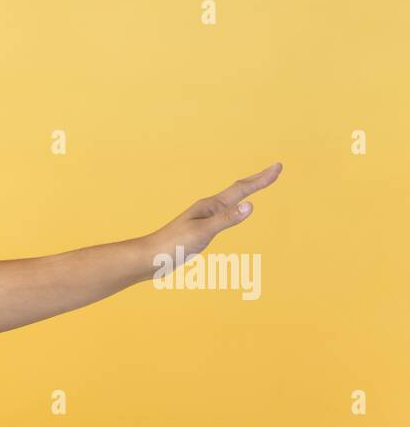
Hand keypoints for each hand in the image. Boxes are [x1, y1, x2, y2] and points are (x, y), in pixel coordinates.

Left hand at [152, 162, 282, 258]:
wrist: (148, 259)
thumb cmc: (171, 245)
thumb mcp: (202, 232)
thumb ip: (226, 219)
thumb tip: (250, 204)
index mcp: (209, 206)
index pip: (241, 189)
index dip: (261, 179)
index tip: (278, 167)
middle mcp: (207, 209)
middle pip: (237, 191)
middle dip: (257, 181)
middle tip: (275, 171)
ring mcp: (203, 220)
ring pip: (230, 202)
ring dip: (246, 192)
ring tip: (257, 185)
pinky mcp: (199, 232)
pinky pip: (223, 216)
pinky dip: (234, 210)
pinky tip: (231, 213)